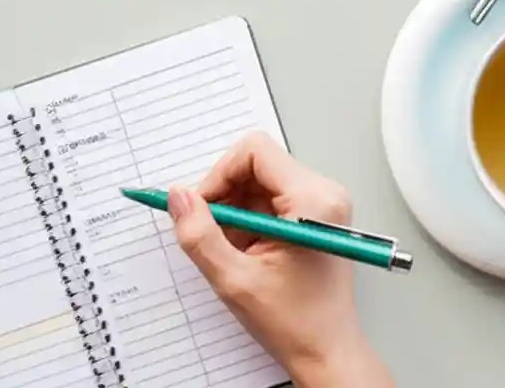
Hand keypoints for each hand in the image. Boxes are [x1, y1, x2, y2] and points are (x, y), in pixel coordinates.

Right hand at [168, 133, 391, 386]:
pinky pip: (268, 198)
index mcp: (313, 202)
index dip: (219, 175)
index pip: (254, 152)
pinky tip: (247, 251)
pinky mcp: (313, 215)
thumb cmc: (295, 322)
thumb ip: (200, 235)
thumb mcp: (234, 279)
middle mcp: (323, 194)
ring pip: (258, 181)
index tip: (202, 207)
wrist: (327, 351)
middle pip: (256, 164)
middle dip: (225, 195)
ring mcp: (321, 204)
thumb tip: (178, 197)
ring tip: (234, 249)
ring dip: (235, 210)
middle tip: (212, 231)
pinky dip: (247, 220)